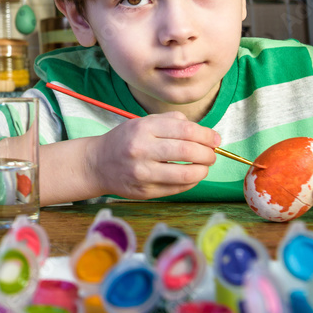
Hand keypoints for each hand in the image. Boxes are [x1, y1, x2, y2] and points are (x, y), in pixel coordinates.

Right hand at [87, 111, 220, 199]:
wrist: (97, 164)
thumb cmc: (124, 141)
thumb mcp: (142, 122)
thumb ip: (172, 121)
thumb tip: (204, 132)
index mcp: (143, 129)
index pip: (186, 130)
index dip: (207, 135)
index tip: (215, 139)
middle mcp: (142, 150)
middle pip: (188, 151)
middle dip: (208, 153)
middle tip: (211, 154)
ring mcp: (143, 173)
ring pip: (186, 173)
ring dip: (202, 170)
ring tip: (203, 166)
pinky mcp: (145, 191)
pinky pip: (178, 188)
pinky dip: (191, 182)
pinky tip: (190, 175)